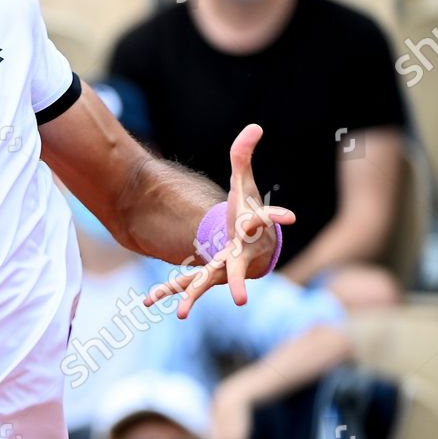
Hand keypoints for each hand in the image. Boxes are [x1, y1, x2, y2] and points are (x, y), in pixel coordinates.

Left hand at [146, 124, 294, 318]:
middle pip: (237, 269)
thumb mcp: (243, 185)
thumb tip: (254, 126)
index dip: (277, 214)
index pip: (266, 218)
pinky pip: (183, 283)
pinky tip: (146, 301)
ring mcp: (219, 268)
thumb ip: (243, 157)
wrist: (248, 249)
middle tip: (242, 298)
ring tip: (181, 312)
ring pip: (205, 283)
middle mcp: (237, 255)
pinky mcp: (203, 275)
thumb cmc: (245, 217)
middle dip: (238, 282)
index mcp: (249, 229)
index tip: (291, 216)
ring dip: (192, 295)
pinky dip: (165, 291)